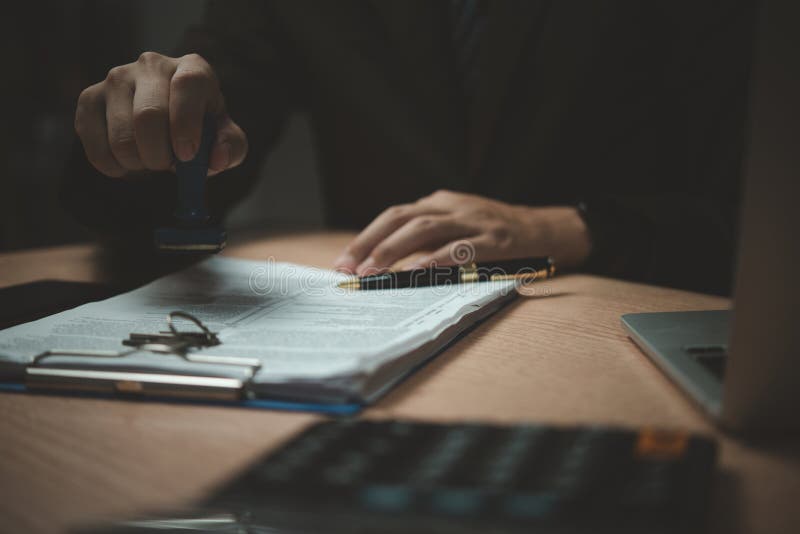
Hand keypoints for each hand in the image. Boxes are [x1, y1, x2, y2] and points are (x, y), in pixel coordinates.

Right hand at [74, 52, 246, 177]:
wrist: (169, 122)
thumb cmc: (202, 128)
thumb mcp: (225, 137)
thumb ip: (231, 147)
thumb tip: (216, 159)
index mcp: (192, 68)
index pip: (187, 86)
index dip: (186, 124)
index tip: (186, 155)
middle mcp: (151, 65)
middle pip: (147, 115)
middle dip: (159, 155)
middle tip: (167, 166)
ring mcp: (116, 78)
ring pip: (120, 135)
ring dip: (138, 163)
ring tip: (150, 160)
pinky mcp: (89, 97)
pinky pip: (94, 143)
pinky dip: (112, 165)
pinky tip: (128, 162)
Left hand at [334, 190, 592, 274]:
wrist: (547, 229)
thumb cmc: (495, 233)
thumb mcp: (457, 226)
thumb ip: (426, 239)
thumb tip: (385, 263)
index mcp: (440, 203)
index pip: (394, 215)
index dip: (366, 237)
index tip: (343, 261)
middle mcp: (452, 207)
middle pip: (401, 217)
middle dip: (370, 242)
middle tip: (348, 267)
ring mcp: (474, 220)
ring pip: (425, 228)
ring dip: (393, 250)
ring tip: (371, 271)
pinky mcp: (495, 238)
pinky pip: (461, 247)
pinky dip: (436, 258)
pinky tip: (416, 271)